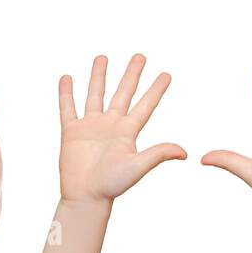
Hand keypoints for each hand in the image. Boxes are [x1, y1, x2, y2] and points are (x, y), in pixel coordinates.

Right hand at [57, 54, 186, 204]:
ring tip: (102, 57)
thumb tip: (185, 152)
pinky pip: (68, 108)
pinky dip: (66, 93)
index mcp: (127, 131)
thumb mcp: (138, 166)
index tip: (167, 74)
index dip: (156, 89)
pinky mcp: (71, 132)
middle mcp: (110, 125)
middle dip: (131, 74)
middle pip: (123, 92)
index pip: (145, 105)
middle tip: (140, 56)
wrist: (85, 197)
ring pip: (95, 94)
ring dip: (98, 76)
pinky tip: (67, 77)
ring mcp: (90, 126)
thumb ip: (158, 154)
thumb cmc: (112, 185)